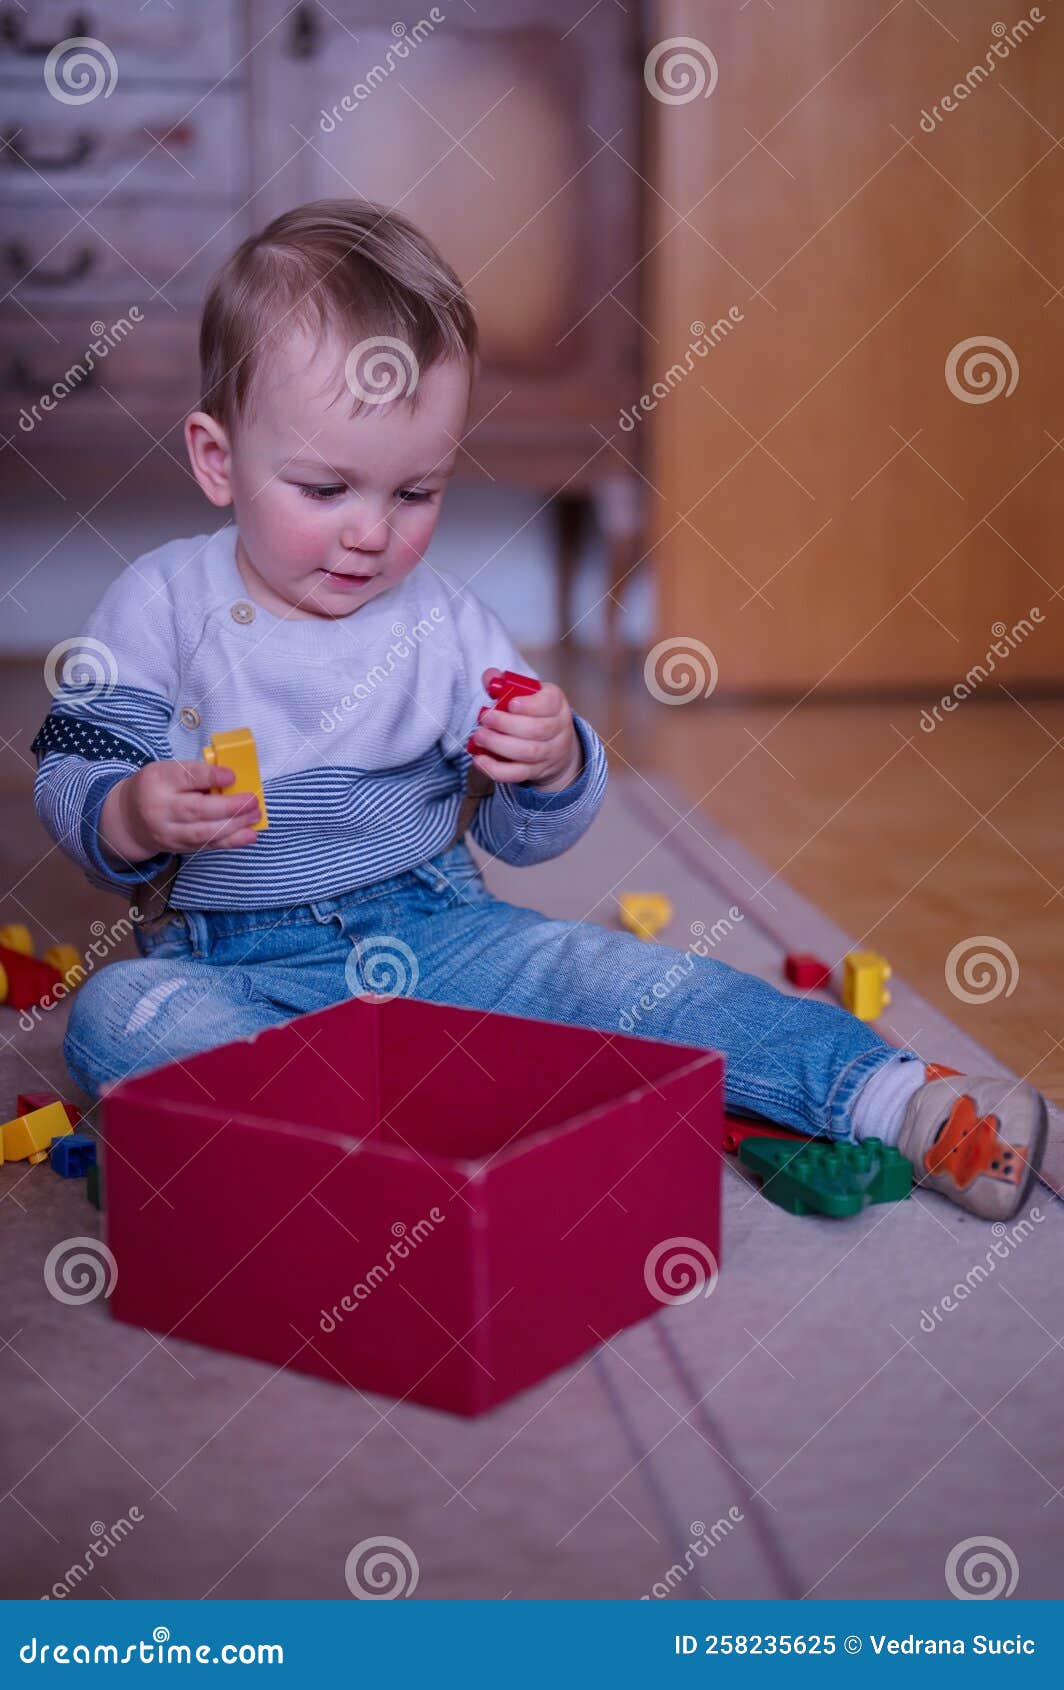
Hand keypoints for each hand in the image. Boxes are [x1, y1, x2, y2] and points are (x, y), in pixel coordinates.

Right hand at [98, 759, 262, 864]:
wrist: (129, 818)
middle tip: (253, 801)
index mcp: (157, 780)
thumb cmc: (157, 787)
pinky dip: (230, 841)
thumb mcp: (167, 771)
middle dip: (229, 806)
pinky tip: (249, 835)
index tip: (232, 776)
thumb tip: (234, 781)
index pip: (184, 777)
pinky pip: (206, 846)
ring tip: (255, 816)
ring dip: (234, 826)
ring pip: (202, 832)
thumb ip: (195, 775)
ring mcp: (167, 832)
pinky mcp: (177, 848)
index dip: (209, 777)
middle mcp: (159, 808)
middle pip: (196, 809)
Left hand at [467, 668, 582, 791]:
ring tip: (478, 736)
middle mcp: (558, 729)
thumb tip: (490, 677)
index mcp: (556, 704)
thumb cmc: (535, 713)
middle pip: (537, 730)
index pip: (549, 704)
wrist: (555, 745)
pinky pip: (518, 774)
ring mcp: (550, 753)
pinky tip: (480, 760)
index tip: (510, 704)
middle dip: (506, 724)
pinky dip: (496, 769)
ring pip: (528, 752)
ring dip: (499, 745)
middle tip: (484, 718)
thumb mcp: (527, 694)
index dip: (530, 705)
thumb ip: (507, 684)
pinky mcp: (537, 771)